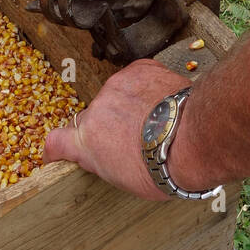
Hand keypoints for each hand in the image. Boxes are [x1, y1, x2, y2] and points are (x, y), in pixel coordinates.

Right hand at [43, 59, 190, 200]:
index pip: (56, 142)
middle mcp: (96, 110)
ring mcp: (117, 86)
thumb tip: (104, 151)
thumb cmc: (164, 168)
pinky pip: (136, 77)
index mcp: (87, 142)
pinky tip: (160, 100)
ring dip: (128, 104)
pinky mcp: (139, 69)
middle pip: (93, 116)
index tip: (58, 152)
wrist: (192, 139)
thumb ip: (104, 159)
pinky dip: (145, 87)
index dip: (57, 147)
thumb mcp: (125, 180)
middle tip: (131, 136)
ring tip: (154, 118)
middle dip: (106, 126)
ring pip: (117, 95)